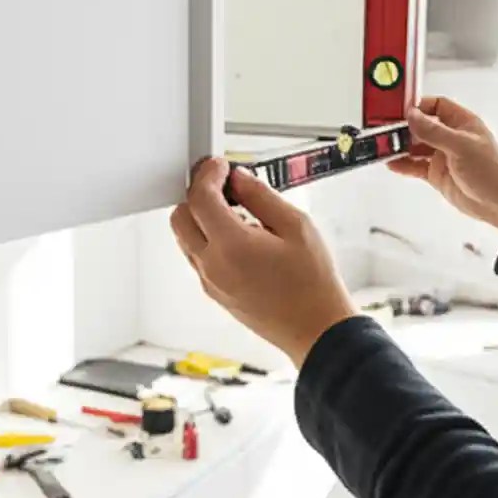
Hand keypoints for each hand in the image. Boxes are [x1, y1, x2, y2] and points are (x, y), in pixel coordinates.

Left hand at [170, 159, 357, 366]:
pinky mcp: (215, 293)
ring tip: (237, 212)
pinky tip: (239, 235)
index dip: (208, 175)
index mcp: (232, 246)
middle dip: (198, 195)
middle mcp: (213, 266)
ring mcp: (211, 283)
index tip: (220, 166)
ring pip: (185, 238)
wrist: (317, 330)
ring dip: (201, 218)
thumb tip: (239, 179)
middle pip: (181, 217)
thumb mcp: (297, 226)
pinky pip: (197, 257)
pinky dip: (208, 238)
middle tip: (224, 185)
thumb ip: (262, 197)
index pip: (200, 198)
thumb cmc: (314, 284)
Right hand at [387, 97, 497, 233]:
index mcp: (462, 123)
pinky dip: (403, 165)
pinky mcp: (436, 174)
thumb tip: (412, 115)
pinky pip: (415, 166)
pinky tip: (391, 164)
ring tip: (385, 148)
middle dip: (404, 128)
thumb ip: (434, 131)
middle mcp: (451, 137)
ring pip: (416, 146)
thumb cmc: (490, 171)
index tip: (399, 110)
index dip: (419, 105)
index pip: (436, 105)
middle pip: (422, 126)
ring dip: (401, 147)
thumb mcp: (461, 146)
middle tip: (386, 131)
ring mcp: (443, 156)